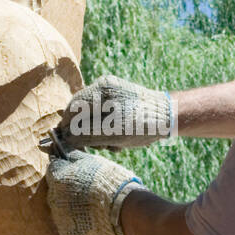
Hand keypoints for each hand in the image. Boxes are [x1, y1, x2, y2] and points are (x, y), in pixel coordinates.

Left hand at [45, 147, 144, 234]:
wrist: (125, 211)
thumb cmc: (111, 182)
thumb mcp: (92, 162)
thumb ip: (73, 157)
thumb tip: (61, 150)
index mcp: (58, 179)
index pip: (54, 170)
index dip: (65, 170)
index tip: (76, 173)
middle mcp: (54, 201)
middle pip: (56, 193)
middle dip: (68, 191)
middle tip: (89, 191)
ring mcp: (61, 221)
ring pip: (63, 212)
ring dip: (73, 208)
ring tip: (94, 207)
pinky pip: (72, 228)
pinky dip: (80, 224)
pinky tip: (95, 219)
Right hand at [56, 75, 173, 149]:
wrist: (171, 118)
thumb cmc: (142, 123)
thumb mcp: (112, 132)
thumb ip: (85, 134)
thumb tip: (63, 138)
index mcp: (100, 88)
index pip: (73, 108)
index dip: (68, 127)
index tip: (70, 145)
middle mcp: (103, 88)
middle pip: (81, 114)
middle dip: (89, 134)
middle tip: (102, 147)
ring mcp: (112, 96)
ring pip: (93, 120)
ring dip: (101, 136)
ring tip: (116, 145)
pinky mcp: (119, 105)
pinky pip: (105, 121)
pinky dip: (110, 133)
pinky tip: (121, 142)